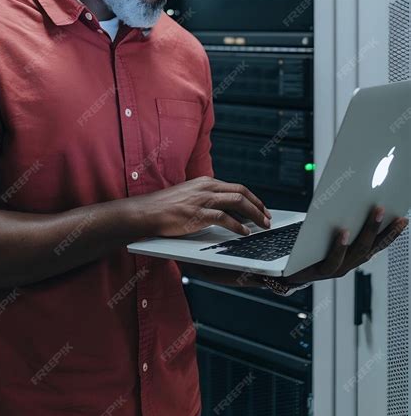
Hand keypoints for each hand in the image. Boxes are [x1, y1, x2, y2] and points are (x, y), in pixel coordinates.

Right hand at [133, 175, 271, 237]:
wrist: (147, 211)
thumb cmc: (166, 207)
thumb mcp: (190, 196)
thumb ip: (206, 199)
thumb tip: (224, 209)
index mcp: (206, 182)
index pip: (237, 188)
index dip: (253, 198)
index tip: (262, 209)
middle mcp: (207, 187)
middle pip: (241, 193)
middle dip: (258, 206)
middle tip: (268, 218)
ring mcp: (202, 200)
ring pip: (238, 202)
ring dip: (254, 214)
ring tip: (262, 226)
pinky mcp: (197, 214)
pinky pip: (224, 218)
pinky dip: (238, 226)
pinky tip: (244, 233)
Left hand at [280, 206, 407, 288]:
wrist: (281, 272)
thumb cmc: (305, 250)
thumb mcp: (325, 233)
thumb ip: (338, 223)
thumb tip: (351, 200)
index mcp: (351, 256)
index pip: (377, 245)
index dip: (391, 233)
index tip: (403, 219)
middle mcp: (347, 265)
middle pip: (371, 247)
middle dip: (383, 228)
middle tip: (389, 208)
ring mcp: (335, 270)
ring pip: (357, 252)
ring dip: (368, 231)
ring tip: (375, 212)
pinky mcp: (319, 272)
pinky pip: (333, 260)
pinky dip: (340, 246)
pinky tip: (344, 232)